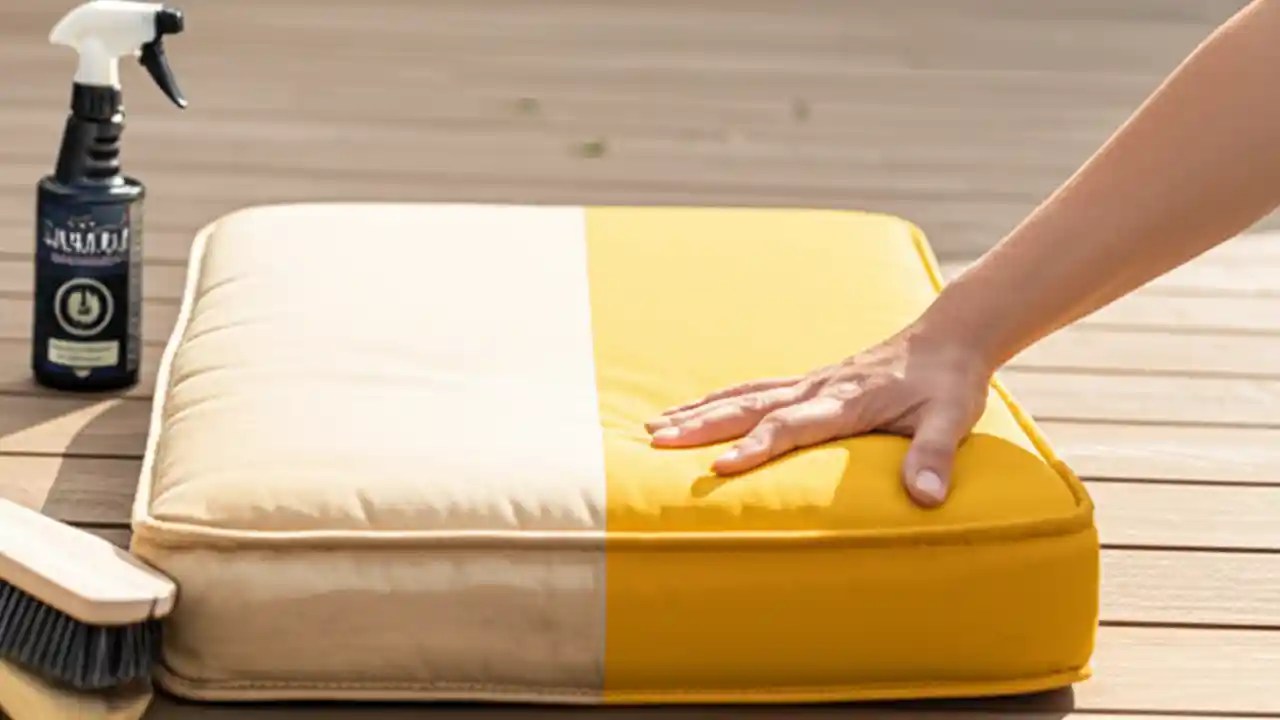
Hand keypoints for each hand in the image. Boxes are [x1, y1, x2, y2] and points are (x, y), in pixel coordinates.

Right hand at [644, 323, 993, 506]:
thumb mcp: (951, 419)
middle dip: (703, 425)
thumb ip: (933, 457)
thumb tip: (925, 499)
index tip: (720, 467)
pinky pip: (755, 388)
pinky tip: (694, 409)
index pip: (793, 425)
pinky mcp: (809, 382)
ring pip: (744, 395)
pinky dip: (718, 398)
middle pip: (752, 406)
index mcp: (848, 401)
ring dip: (700, 410)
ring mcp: (811, 383)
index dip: (757, 446)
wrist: (948, 338)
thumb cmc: (949, 384)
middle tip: (658, 441)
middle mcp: (820, 388)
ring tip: (654, 427)